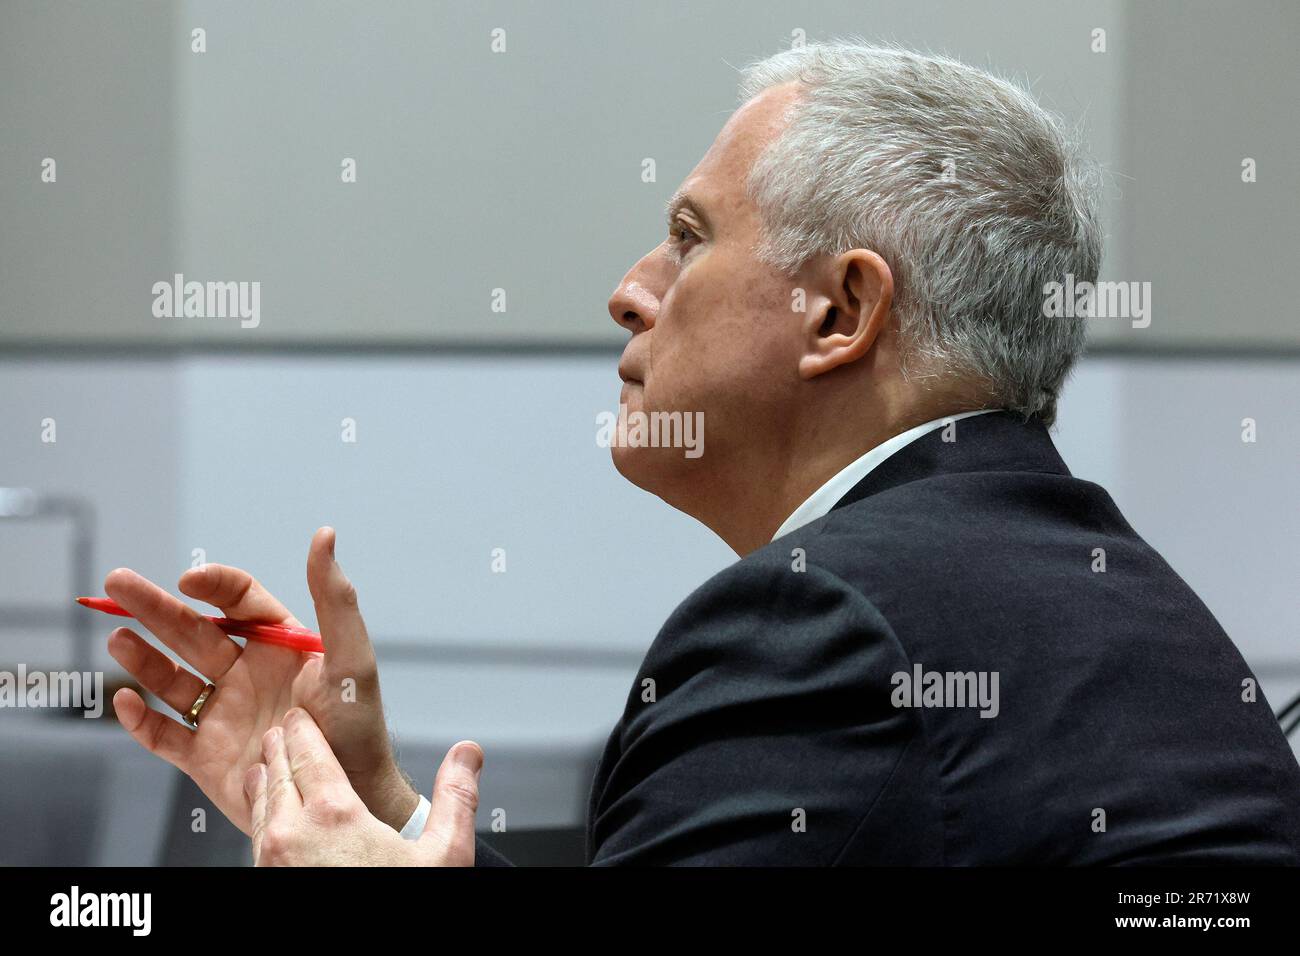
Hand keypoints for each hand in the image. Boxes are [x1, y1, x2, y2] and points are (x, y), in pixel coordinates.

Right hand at [105, 527, 417, 834]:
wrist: (350, 797)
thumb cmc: (358, 726)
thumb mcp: (351, 659)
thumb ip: (335, 599)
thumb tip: (324, 534)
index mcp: (280, 646)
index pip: (239, 602)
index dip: (213, 586)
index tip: (188, 580)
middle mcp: (247, 675)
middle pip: (193, 632)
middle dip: (154, 607)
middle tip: (116, 583)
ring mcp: (224, 715)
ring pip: (172, 679)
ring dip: (143, 659)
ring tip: (117, 638)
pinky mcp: (208, 758)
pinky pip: (164, 736)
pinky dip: (140, 721)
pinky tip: (125, 701)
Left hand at [246, 707, 480, 866]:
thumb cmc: (407, 911)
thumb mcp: (444, 857)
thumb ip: (456, 797)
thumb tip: (468, 752)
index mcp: (334, 815)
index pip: (308, 752)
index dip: (302, 729)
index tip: (298, 715)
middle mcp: (291, 835)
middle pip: (276, 775)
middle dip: (279, 749)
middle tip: (280, 732)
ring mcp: (269, 866)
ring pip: (258, 810)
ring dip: (264, 784)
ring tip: (266, 769)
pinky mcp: (263, 887)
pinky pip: (254, 843)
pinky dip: (260, 820)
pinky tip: (268, 822)